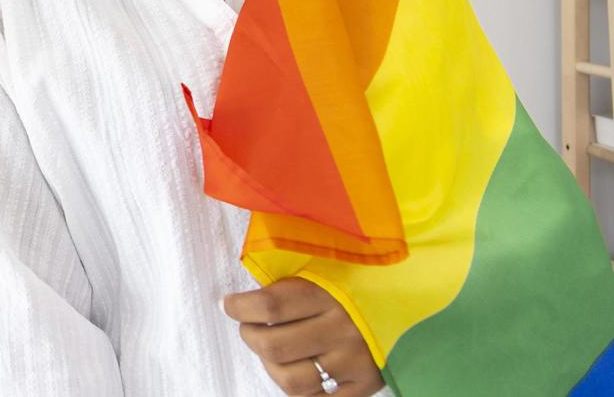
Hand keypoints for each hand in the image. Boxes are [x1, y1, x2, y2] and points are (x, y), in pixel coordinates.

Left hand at [223, 278, 383, 395]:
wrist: (420, 296)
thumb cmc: (363, 277)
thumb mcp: (329, 264)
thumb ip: (294, 276)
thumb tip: (248, 285)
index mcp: (329, 292)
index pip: (269, 306)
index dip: (239, 307)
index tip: (229, 304)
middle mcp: (341, 328)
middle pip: (273, 345)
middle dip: (250, 336)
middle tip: (249, 327)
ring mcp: (354, 361)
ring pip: (292, 379)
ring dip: (271, 366)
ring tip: (271, 351)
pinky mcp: (365, 385)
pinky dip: (301, 392)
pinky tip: (295, 372)